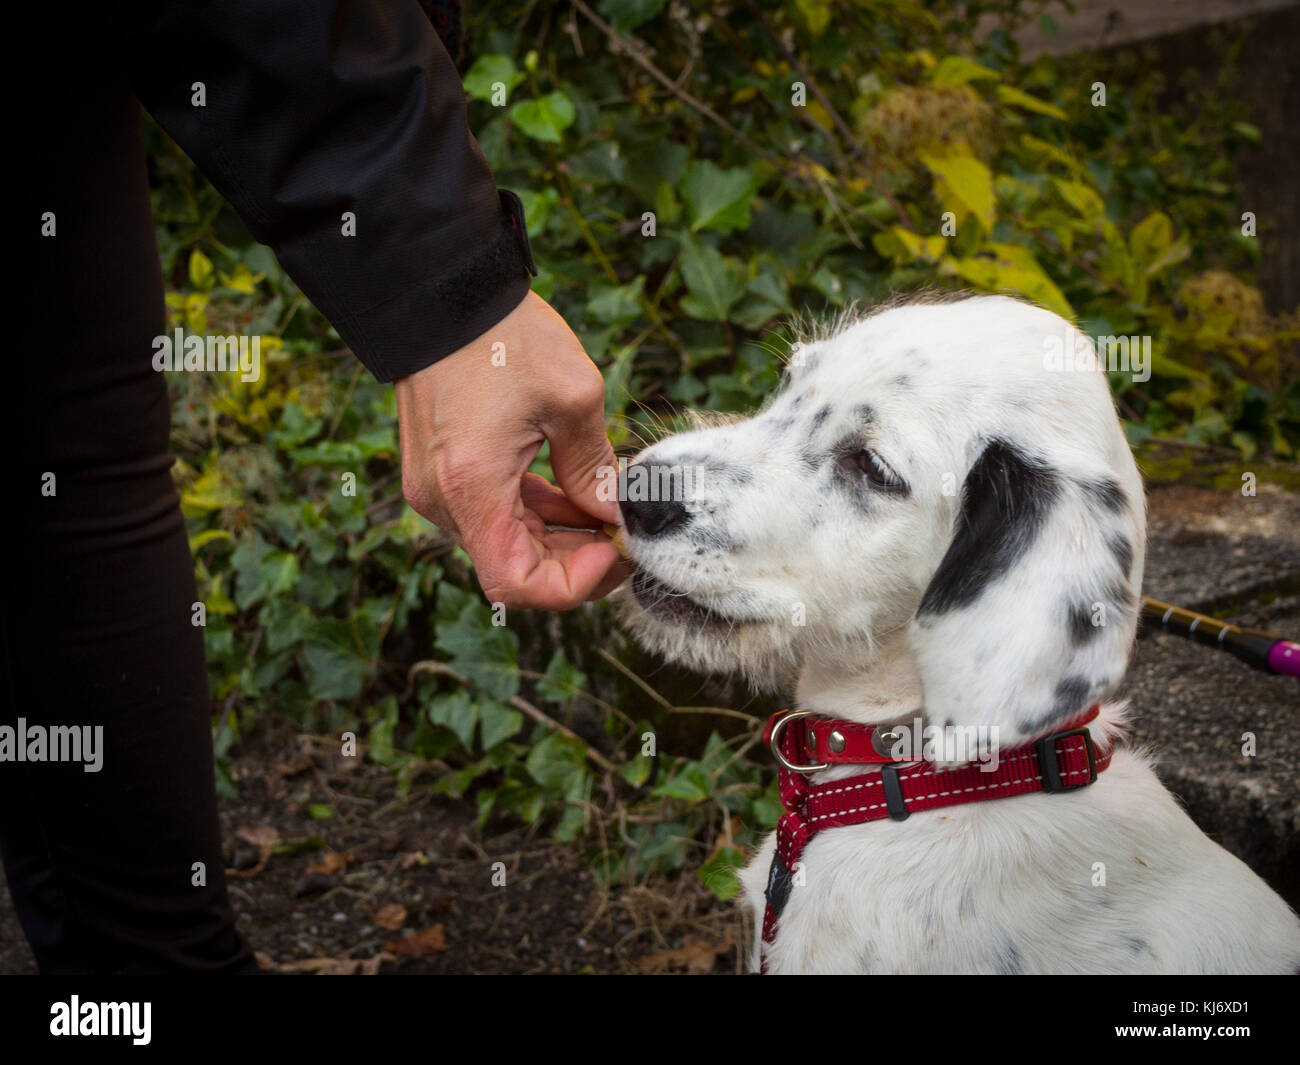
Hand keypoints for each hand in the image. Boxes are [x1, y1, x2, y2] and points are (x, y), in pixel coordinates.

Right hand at [395, 291, 628, 609]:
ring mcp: (436, 489)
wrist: (439, 293)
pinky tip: (574, 491)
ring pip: (505, 543)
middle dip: (574, 561)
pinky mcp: (440, 474)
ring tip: (605, 508)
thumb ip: (594, 467)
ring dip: (558, 537)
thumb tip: (615, 514)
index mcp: (471, 487)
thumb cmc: (502, 334)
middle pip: (512, 570)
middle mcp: (443, 500)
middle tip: (623, 534)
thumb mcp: (572, 396)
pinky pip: (492, 513)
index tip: (613, 548)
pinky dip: (535, 513)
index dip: (571, 584)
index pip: (515, 585)